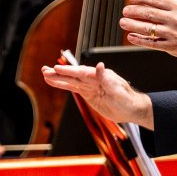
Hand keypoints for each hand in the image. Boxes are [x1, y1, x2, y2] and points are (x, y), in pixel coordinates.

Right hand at [39, 57, 153, 128]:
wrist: (132, 109)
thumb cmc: (128, 99)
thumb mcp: (118, 90)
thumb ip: (107, 78)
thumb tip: (100, 66)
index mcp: (101, 76)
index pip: (82, 73)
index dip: (69, 71)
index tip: (57, 69)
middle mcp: (94, 79)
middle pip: (74, 75)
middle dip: (59, 73)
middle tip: (45, 70)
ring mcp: (90, 86)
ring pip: (71, 81)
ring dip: (58, 78)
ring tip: (44, 74)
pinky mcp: (88, 94)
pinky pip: (73, 88)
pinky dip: (63, 85)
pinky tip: (53, 82)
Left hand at [121, 0, 176, 80]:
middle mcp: (176, 19)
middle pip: (149, 13)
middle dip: (134, 11)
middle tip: (124, 10)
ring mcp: (174, 34)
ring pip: (148, 29)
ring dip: (133, 25)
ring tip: (123, 22)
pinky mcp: (173, 47)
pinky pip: (153, 43)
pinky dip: (140, 40)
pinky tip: (131, 37)